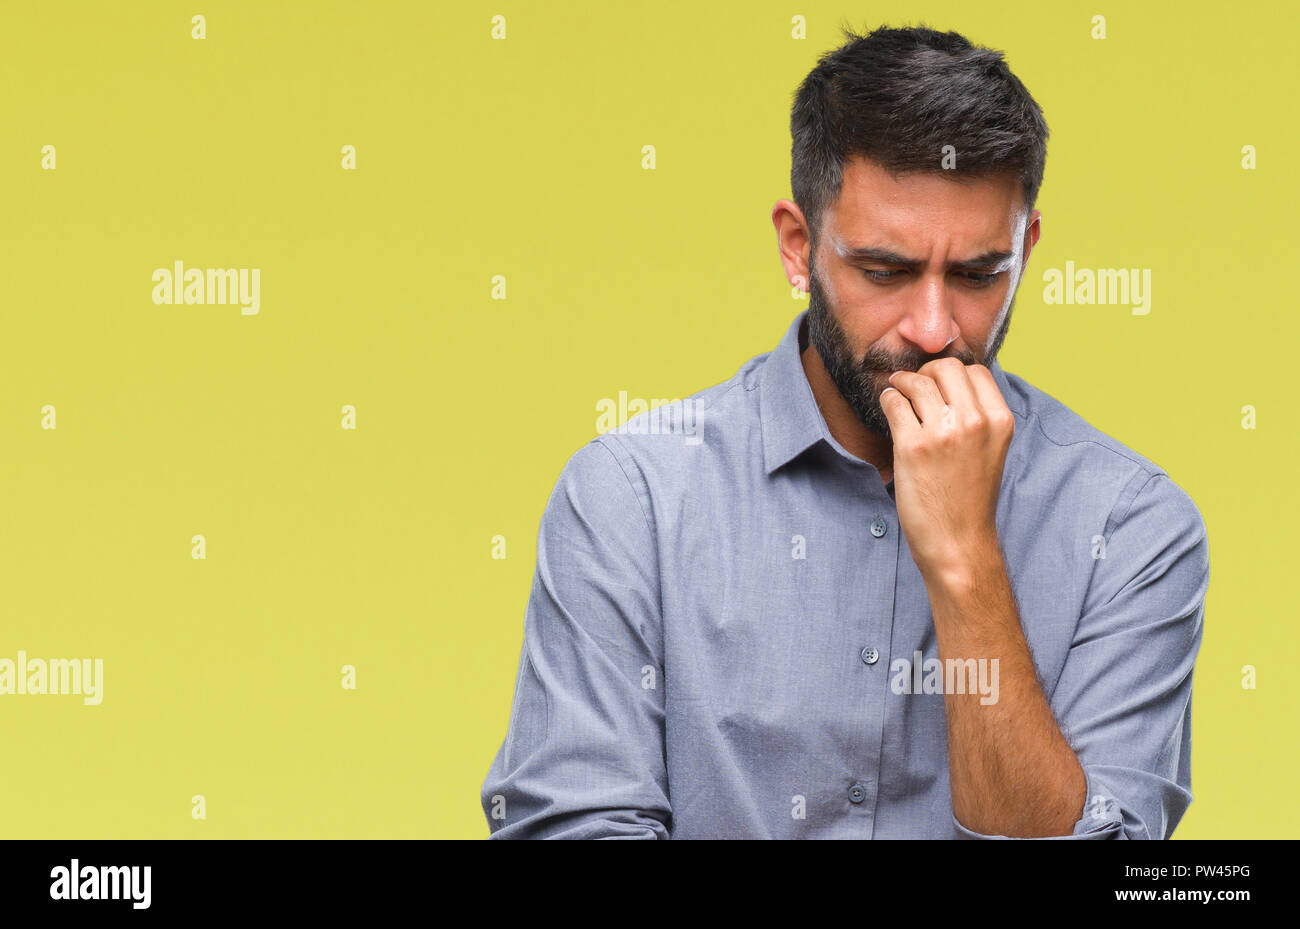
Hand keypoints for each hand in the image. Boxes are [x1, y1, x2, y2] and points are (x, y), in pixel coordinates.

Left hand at [879, 358, 1014, 580]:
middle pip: (945, 367)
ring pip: (916, 381)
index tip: (938, 383)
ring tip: (897, 393)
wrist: (958, 542)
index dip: (953, 373)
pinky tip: (889, 408)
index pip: (976, 370)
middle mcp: (974, 422)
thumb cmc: (969, 499)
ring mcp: (943, 433)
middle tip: (914, 386)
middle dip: (926, 372)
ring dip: (902, 383)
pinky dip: (888, 400)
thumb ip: (979, 417)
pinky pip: (894, 402)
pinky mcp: (912, 447)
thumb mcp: (990, 450)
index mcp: (999, 421)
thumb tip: (950, 382)